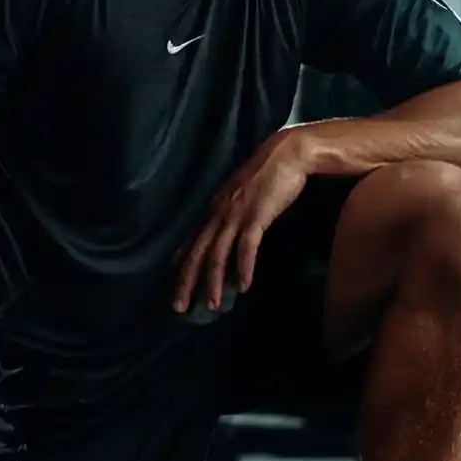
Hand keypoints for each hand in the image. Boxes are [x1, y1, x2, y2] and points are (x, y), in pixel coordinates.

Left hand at [174, 130, 309, 312]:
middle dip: (186, 282)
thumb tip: (231, 235)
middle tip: (179, 307)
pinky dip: (243, 267)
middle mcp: (219, 214)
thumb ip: (233, 215)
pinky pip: (246, 246)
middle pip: (196, 252)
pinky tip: (243, 285)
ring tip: (212, 305)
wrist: (287, 154)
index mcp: (215, 210)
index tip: (173, 286)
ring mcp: (236, 215)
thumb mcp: (241, 197)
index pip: (191, 241)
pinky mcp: (256, 216)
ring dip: (213, 282)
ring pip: (217, 254)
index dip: (180, 265)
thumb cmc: (267, 176)